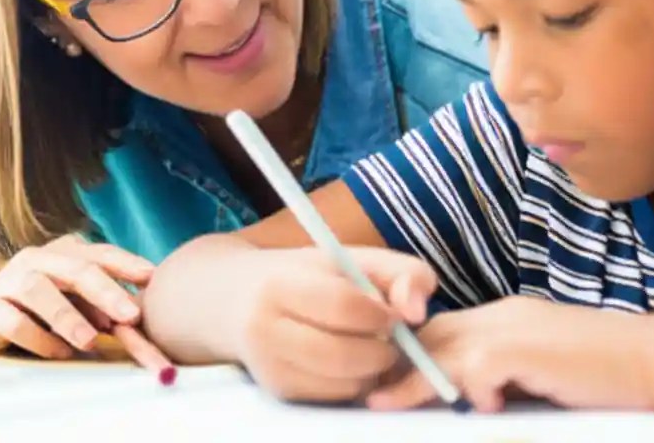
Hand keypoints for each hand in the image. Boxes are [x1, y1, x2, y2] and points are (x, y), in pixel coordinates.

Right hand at [0, 235, 155, 359]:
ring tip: (91, 341)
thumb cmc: (48, 306)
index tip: (152, 278)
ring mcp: (9, 280)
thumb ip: (108, 308)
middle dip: (106, 291)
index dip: (126, 263)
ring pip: (38, 289)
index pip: (100, 254)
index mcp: (66, 252)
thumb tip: (140, 322)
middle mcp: (38, 259)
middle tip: (131, 316)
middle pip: (75, 268)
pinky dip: (40, 339)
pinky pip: (14, 321)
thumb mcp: (81, 303)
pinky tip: (59, 353)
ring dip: (67, 316)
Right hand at [235, 247, 437, 402]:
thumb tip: (418, 312)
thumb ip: (400, 272)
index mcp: (280, 284)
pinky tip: (354, 362)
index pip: (343, 306)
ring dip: (373, 370)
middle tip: (391, 338)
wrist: (235, 298)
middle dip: (382, 350)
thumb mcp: (351, 258)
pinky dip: (356, 382)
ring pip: (343, 383)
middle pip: (343, 354)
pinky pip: (334, 396)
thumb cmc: (305, 274)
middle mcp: (265, 328)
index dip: (379, 313)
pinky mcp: (277, 390)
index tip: (391, 311)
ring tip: (375, 347)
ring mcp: (268, 365)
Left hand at [367, 296, 650, 412]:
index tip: (387, 383)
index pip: (444, 331)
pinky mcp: (524, 348)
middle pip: (433, 336)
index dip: (413, 357)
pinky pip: (477, 367)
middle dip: (399, 366)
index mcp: (505, 318)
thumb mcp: (542, 371)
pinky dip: (468, 388)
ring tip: (382, 403)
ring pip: (442, 350)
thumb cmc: (605, 373)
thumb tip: (475, 399)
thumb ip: (506, 377)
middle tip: (370, 394)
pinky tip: (484, 406)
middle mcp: (501, 315)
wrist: (651, 360)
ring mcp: (512, 328)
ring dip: (413, 381)